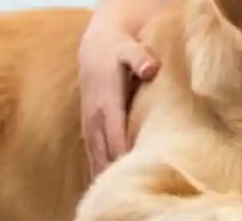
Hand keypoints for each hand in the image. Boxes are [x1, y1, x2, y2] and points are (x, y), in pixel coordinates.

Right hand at [78, 15, 159, 176]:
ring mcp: (90, 124)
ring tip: (117, 197)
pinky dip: (98, 170)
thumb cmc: (119, 47)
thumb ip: (141, 58)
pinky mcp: (89, 127)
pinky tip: (106, 187)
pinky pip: (92, 154)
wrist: (96, 44)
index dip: (126, 155)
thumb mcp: (130, 47)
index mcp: (107, 101)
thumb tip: (152, 68)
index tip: (139, 171)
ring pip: (96, 157)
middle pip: (105, 153)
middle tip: (132, 191)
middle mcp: (95, 117)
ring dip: (105, 177)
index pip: (116, 136)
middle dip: (117, 173)